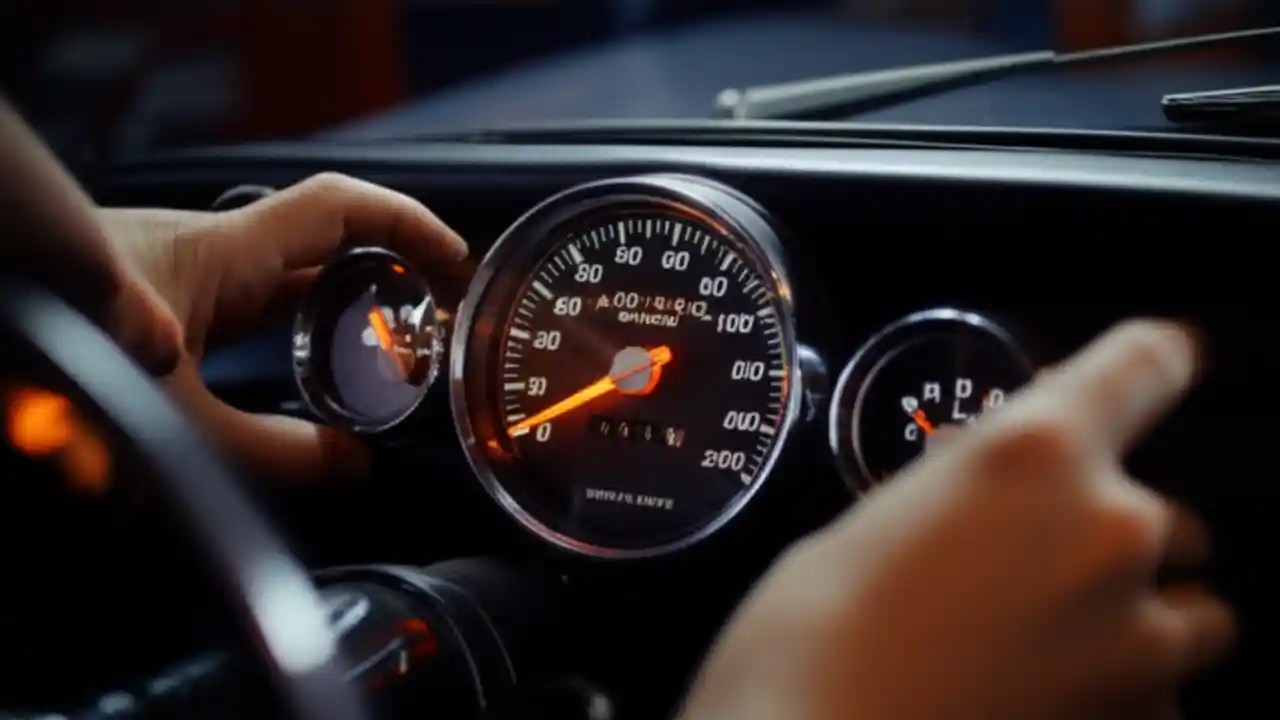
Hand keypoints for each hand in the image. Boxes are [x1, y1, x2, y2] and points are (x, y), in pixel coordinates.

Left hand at [97, 173, 467, 482]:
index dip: (410, 225)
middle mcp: (206, 254)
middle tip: (438, 321)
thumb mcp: (181, 429)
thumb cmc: (54, 359)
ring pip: (285, 279)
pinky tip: (305, 374)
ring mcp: (181, 277)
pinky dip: (296, 330)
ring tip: (387, 355)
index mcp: (222, 256)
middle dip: (391, 277)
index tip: (456, 262)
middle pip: (324, 247)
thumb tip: (352, 468)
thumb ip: (276, 455)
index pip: (340, 209)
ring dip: (343, 308)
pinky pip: (251, 305)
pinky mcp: (160, 305)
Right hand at [682, 320, 1234, 718]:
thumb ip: (956, 492)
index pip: (1145, 364)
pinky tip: (1045, 699)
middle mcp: (1109, 531)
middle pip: (1168, 514)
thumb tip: (979, 487)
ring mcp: (1139, 638)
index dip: (1152, 364)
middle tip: (1031, 568)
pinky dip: (1121, 695)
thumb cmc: (812, 637)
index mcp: (1034, 452)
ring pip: (1193, 616)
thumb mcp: (871, 526)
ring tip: (1052, 645)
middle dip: (1109, 535)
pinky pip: (1164, 697)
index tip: (1161, 369)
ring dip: (1136, 619)